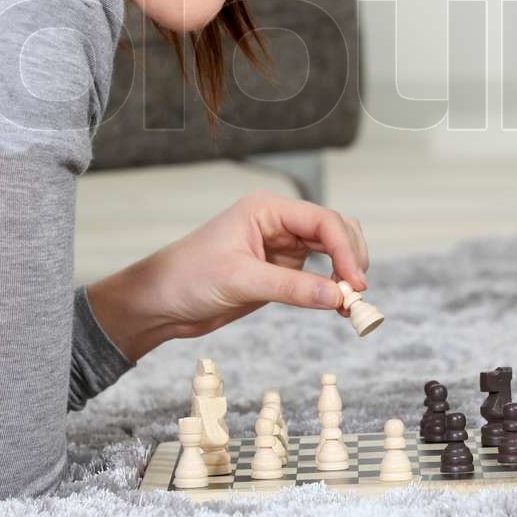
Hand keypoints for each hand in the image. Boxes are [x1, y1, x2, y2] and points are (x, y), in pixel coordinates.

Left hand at [86, 190, 370, 360]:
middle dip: (352, 259)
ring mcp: (282, 247)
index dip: (345, 249)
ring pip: (332, 252)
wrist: (159, 303)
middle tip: (358, 294)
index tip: (355, 282)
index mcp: (267, 209)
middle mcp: (279, 223)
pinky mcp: (280, 272)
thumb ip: (292, 288)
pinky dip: (333, 289)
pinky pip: (318, 276)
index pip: (322, 221)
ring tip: (351, 304)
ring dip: (346, 274)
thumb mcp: (240, 281)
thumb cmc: (186, 278)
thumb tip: (339, 297)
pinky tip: (338, 307)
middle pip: (335, 231)